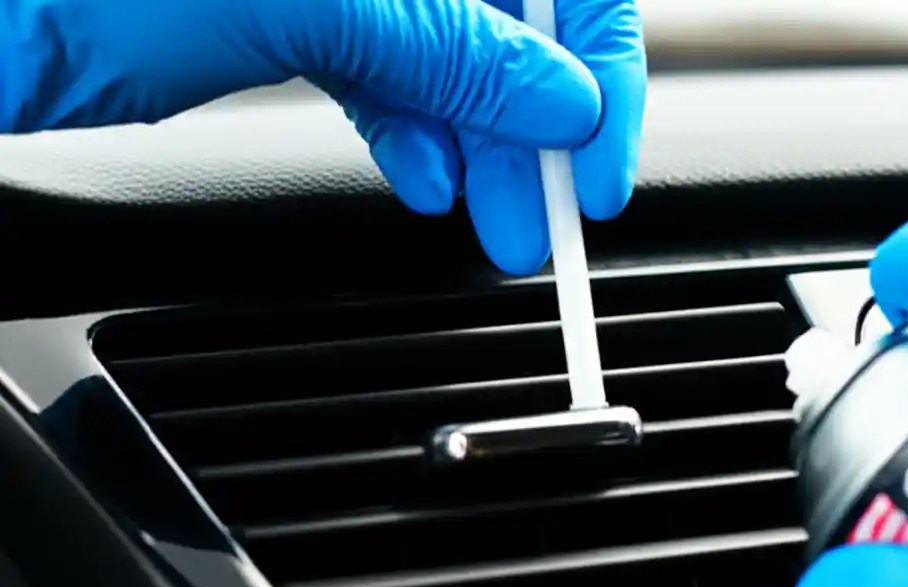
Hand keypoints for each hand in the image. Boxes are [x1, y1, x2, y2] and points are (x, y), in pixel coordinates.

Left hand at [0, 0, 643, 273]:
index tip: (595, 152)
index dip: (598, 54)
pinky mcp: (287, 12)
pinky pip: (382, 72)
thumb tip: (563, 100)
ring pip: (448, 54)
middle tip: (546, 209)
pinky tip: (423, 177)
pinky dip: (412, 133)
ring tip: (494, 222)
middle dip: (536, 117)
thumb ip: (454, 49)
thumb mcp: (307, 1)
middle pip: (508, 13)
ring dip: (479, 143)